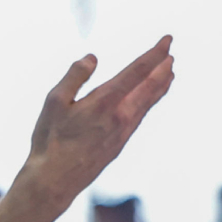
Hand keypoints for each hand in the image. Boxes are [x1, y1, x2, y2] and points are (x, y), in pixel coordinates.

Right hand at [13, 37, 174, 212]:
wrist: (55, 180)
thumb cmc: (51, 141)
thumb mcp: (54, 102)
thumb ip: (75, 76)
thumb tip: (92, 58)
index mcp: (105, 101)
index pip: (138, 71)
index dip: (155, 53)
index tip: (167, 40)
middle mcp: (120, 116)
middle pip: (150, 86)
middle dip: (162, 67)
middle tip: (171, 52)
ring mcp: (123, 132)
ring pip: (148, 103)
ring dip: (160, 85)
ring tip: (170, 73)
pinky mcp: (120, 144)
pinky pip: (141, 116)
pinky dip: (150, 102)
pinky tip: (148, 101)